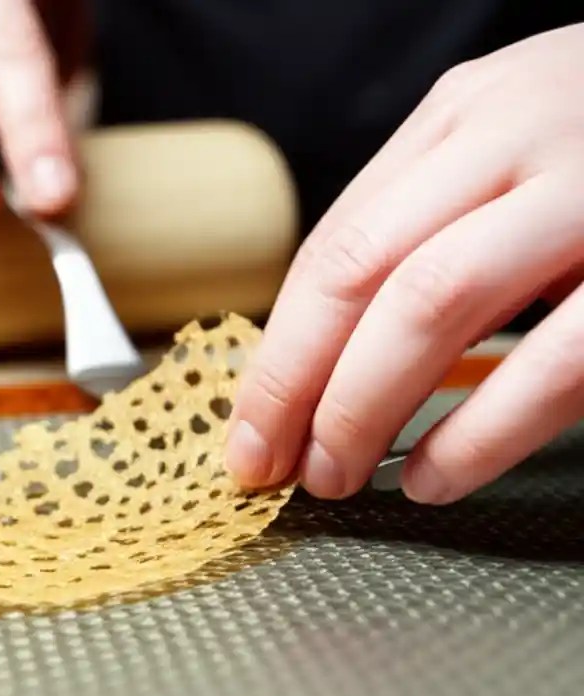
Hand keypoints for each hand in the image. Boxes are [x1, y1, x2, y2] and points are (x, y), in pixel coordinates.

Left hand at [226, 24, 583, 504]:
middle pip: (360, 268)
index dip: (278, 348)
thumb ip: (433, 217)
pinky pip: (554, 359)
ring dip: (363, 404)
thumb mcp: (518, 147)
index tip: (247, 425)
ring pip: (433, 301)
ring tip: (334, 475)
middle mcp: (517, 134)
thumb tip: (323, 347)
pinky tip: (435, 477)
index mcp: (466, 113)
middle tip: (269, 462)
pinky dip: (481, 431)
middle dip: (295, 382)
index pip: (335, 243)